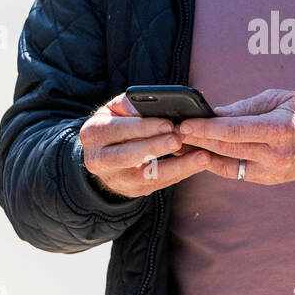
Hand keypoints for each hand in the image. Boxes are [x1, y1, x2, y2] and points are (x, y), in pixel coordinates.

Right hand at [79, 92, 211, 198]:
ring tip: (201, 156)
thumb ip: (130, 104)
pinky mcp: (133, 191)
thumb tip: (153, 104)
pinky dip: (181, 172)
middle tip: (180, 139)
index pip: (118, 129)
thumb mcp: (115, 110)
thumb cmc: (116, 125)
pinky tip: (198, 163)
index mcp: (93, 134)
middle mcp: (98, 160)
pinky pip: (159, 184)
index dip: (144, 127)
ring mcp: (115, 179)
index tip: (168, 123)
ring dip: (177, 166)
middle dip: (156, 147)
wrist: (104, 154)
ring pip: (147, 176)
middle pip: (128, 156)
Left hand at [175, 89, 294, 185]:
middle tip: (173, 134)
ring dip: (203, 155)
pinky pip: (238, 173)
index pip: (231, 131)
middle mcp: (275, 155)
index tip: (183, 123)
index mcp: (278, 129)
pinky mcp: (272, 180)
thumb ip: (246, 107)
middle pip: (225, 149)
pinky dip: (219, 164)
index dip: (204, 128)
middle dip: (197, 141)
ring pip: (228, 165)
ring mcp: (274, 172)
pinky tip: (204, 154)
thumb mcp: (280, 98)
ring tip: (182, 146)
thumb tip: (215, 112)